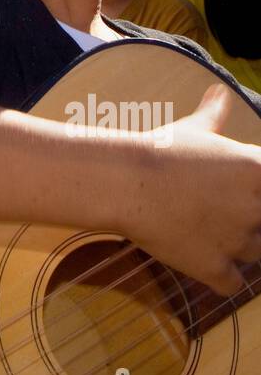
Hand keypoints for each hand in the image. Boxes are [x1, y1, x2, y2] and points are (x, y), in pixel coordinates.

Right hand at [121, 84, 260, 295]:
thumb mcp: (194, 129)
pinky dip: (221, 275)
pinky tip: (203, 259)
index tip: (241, 193)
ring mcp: (237, 240)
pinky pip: (233, 283)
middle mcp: (255, 206)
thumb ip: (214, 114)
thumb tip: (220, 91)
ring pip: (256, 253)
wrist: (126, 181)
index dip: (254, 190)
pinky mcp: (215, 267)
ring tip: (207, 229)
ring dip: (238, 246)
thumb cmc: (159, 150)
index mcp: (256, 168)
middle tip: (217, 209)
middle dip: (249, 218)